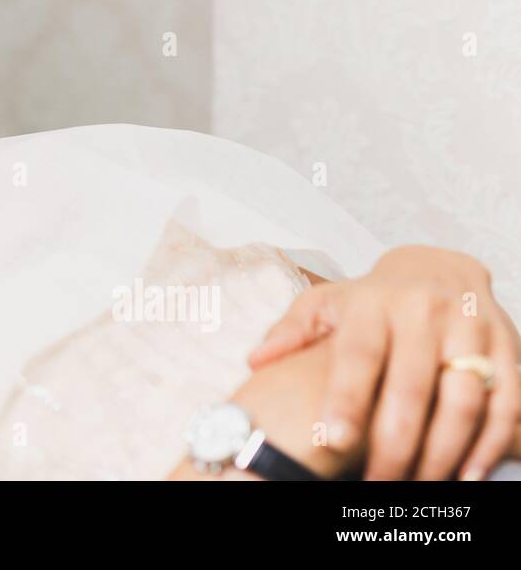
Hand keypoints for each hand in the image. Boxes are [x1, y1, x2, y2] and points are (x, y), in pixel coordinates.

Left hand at [248, 245, 520, 479]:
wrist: (439, 266)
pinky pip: (507, 401)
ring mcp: (469, 328)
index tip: (333, 439)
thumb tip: (256, 360)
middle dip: (393, 443)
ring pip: (462, 399)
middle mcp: (423, 312)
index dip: (346, 397)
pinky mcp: (506, 345)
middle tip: (376, 484)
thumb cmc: (371, 297)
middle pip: (411, 386)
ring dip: (444, 451)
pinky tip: (469, 474)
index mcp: (374, 302)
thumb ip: (292, 330)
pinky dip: (491, 442)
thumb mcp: (326, 302)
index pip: (358, 354)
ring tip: (420, 486)